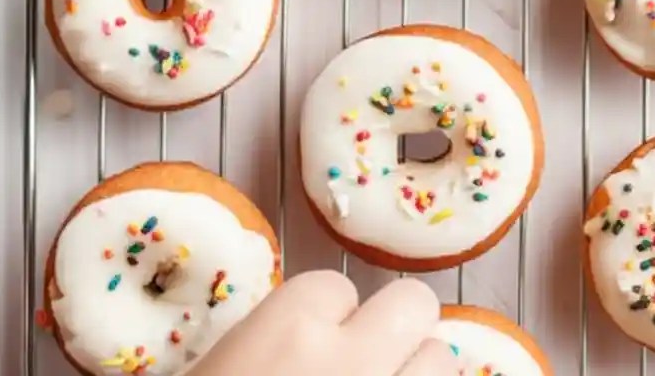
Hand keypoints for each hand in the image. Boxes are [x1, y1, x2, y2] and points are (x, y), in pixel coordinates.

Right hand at [192, 270, 454, 375]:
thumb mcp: (212, 364)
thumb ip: (261, 340)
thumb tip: (287, 338)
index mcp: (289, 328)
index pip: (333, 287)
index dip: (322, 315)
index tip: (308, 340)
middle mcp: (353, 359)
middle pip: (413, 303)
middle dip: (394, 326)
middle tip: (369, 354)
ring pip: (442, 357)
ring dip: (416, 368)